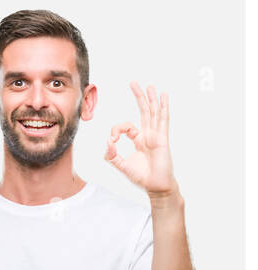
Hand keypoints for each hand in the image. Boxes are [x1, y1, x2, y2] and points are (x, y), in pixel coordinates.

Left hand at [105, 81, 175, 197]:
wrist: (155, 185)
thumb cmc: (142, 176)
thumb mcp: (122, 165)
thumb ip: (112, 156)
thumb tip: (107, 143)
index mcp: (139, 139)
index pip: (126, 126)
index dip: (117, 130)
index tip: (112, 140)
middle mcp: (148, 134)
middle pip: (143, 111)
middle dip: (138, 97)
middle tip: (133, 83)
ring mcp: (156, 135)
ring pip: (153, 112)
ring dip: (151, 98)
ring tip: (149, 86)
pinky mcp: (162, 138)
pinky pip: (163, 119)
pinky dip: (163, 107)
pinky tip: (163, 96)